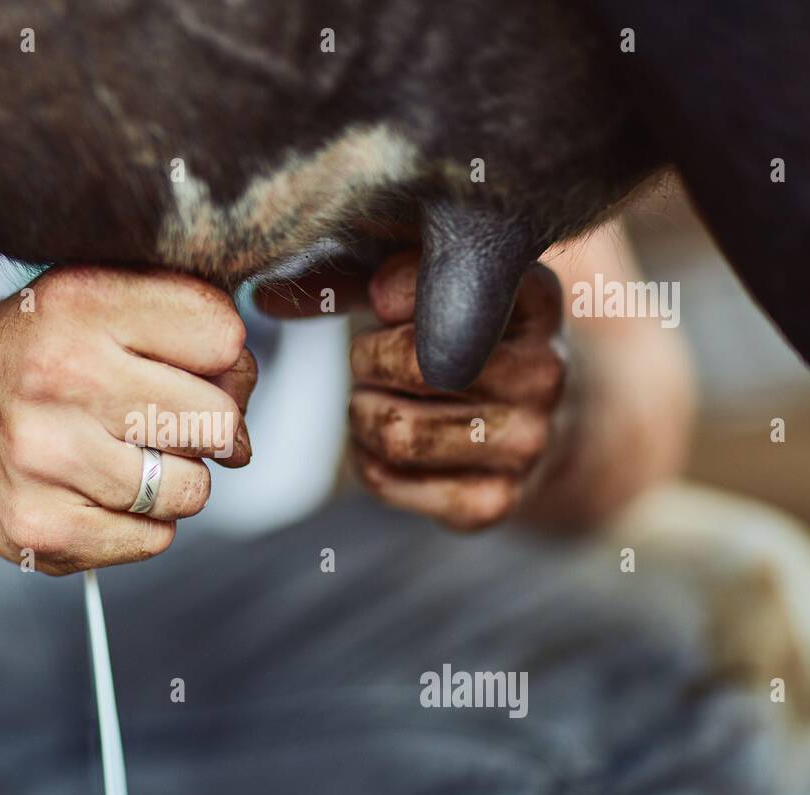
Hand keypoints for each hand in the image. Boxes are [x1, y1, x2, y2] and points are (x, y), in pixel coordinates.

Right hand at [0, 266, 255, 573]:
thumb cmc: (49, 345)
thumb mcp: (110, 294)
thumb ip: (192, 324)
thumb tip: (246, 421)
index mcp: (83, 303)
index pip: (223, 337)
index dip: (223, 357)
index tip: (190, 363)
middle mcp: (58, 377)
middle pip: (218, 423)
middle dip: (207, 426)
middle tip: (163, 417)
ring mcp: (44, 460)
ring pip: (191, 490)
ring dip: (176, 477)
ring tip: (126, 452)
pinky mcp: (38, 528)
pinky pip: (153, 539)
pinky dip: (142, 521)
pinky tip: (99, 488)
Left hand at [349, 250, 567, 529]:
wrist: (539, 426)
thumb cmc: (463, 341)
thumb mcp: (431, 289)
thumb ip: (358, 277)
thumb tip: (263, 299)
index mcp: (537, 300)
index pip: (446, 288)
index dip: (392, 293)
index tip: (381, 300)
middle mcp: (546, 372)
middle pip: (415, 367)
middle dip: (367, 361)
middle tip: (369, 361)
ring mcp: (527, 444)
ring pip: (396, 431)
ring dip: (361, 413)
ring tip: (374, 399)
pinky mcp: (493, 503)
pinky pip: (388, 480)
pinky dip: (365, 460)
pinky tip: (384, 443)